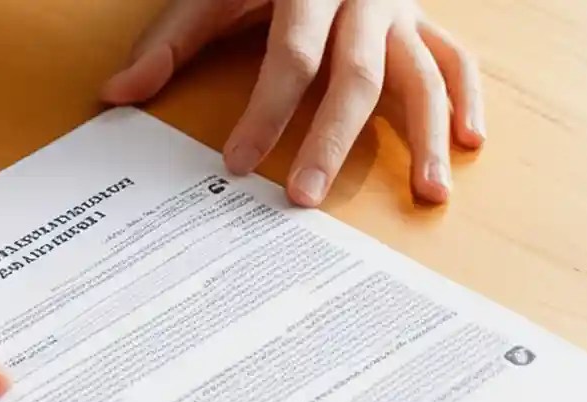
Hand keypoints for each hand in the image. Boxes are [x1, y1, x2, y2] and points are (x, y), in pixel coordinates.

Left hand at [101, 0, 484, 205]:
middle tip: (308, 199)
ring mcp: (399, 11)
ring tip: (429, 194)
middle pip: (355, 76)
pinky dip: (468, 98)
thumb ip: (170, 41)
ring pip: (421, 75)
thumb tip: (115, 95)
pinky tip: (471, 143)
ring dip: (427, 136)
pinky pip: (456, 58)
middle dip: (332, 141)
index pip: (291, 57)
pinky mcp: (422, 21)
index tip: (238, 165)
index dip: (265, 112)